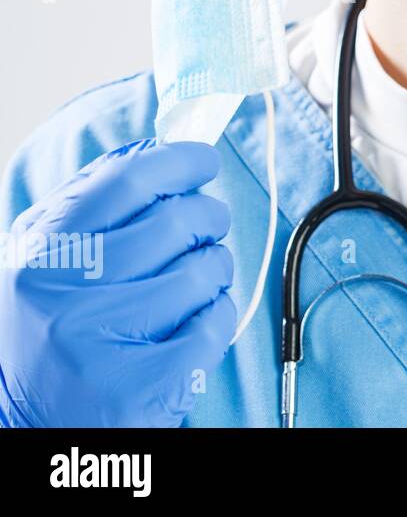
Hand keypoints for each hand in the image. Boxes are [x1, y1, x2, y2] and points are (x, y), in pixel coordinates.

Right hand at [0, 139, 235, 426]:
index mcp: (41, 250)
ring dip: (214, 271)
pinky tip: (188, 328)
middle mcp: (61, 293)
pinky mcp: (136, 386)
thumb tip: (158, 150)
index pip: (127, 180)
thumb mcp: (48, 259)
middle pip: (178, 221)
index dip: (179, 162)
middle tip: (205, 230)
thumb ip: (94, 204)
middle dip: (208, 218)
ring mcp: (97, 341)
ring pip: (203, 272)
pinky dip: (215, 320)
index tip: (203, 161)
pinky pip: (213, 326)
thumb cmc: (50, 328)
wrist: (25, 422)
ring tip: (193, 284)